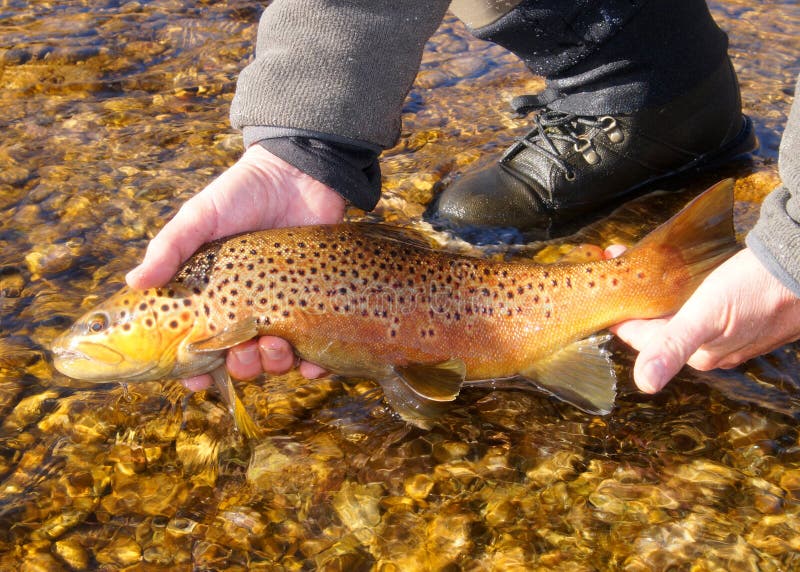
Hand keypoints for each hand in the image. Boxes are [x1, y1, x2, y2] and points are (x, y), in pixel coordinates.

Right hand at [126, 145, 341, 389]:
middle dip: (241, 367)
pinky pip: (317, 349)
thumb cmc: (243, 194)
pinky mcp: (316, 304)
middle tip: (244, 351)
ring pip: (276, 360)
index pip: (199, 345)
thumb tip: (133, 283)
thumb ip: (170, 248)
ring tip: (276, 344)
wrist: (299, 174)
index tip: (196, 378)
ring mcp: (283, 309)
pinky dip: (315, 364)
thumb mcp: (201, 217)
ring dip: (274, 364)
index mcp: (214, 296)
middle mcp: (248, 309)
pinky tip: (314, 363)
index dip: (194, 369)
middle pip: (241, 361)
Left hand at [608, 247, 799, 392]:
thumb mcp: (707, 316)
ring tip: (640, 263)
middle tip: (620, 267)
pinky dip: (682, 287)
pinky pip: (700, 302)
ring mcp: (730, 329)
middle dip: (637, 299)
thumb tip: (645, 384)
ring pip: (679, 312)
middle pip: (659, 325)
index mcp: (699, 353)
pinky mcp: (743, 310)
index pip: (642, 338)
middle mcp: (712, 346)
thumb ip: (673, 346)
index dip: (620, 313)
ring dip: (657, 291)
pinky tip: (678, 271)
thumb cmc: (757, 290)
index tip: (603, 287)